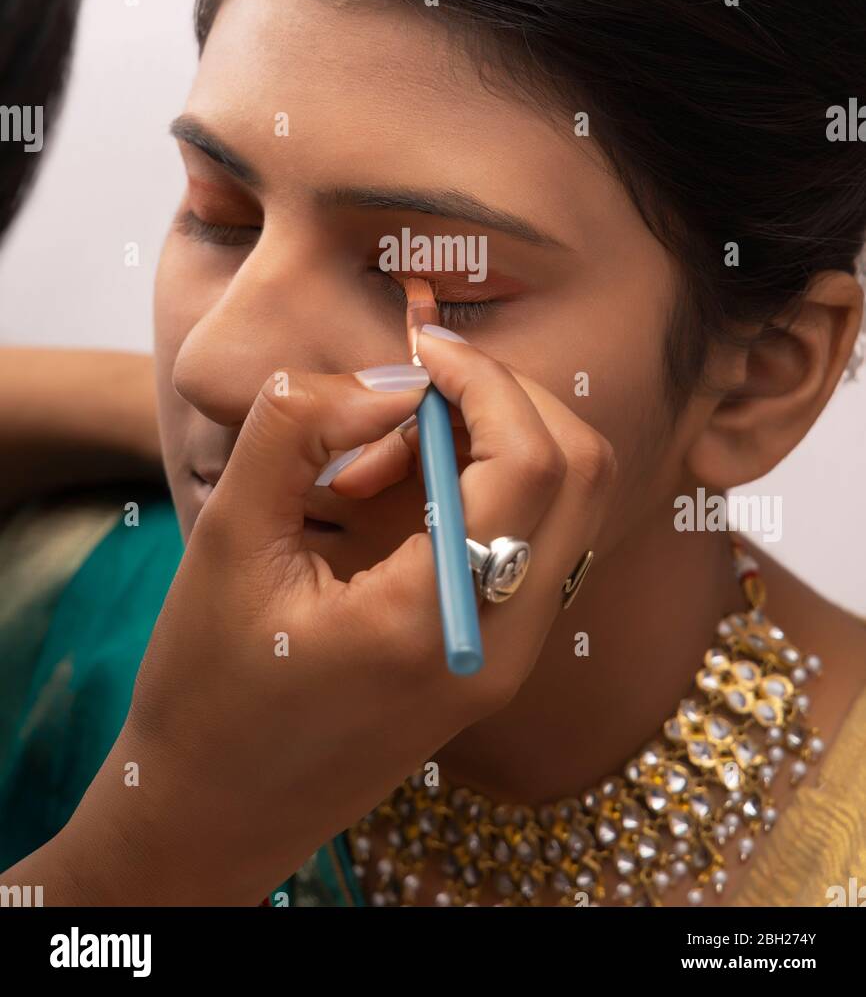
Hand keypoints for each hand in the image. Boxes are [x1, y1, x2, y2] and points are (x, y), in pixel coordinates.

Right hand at [59, 333, 614, 905]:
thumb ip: (298, 429)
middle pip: (581, 472)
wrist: (214, 813)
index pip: (532, 460)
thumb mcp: (228, 538)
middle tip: (403, 398)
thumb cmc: (208, 688)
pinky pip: (528, 537)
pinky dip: (480, 487)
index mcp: (441, 621)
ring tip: (375, 460)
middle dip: (504, 401)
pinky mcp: (495, 653)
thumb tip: (389, 377)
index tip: (418, 344)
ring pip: (566, 503)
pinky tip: (388, 497)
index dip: (484, 377)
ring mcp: (510, 654)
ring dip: (492, 444)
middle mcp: (505, 644)